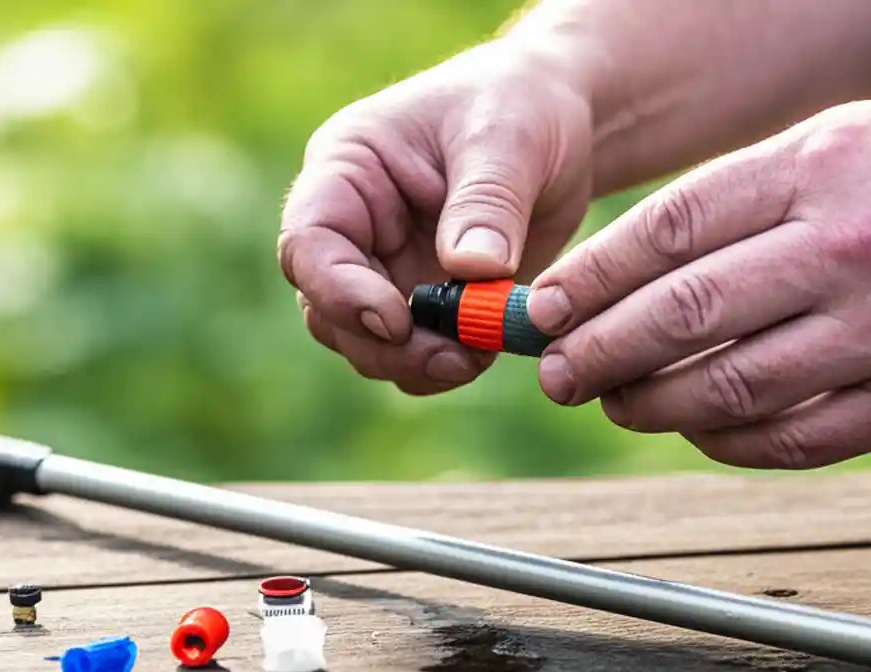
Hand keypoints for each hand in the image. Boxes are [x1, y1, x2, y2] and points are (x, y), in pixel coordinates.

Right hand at [278, 38, 593, 394]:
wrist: (560, 123)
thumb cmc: (521, 105)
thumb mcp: (508, 136)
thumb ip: (487, 202)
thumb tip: (474, 271)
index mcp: (346, 170)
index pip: (309, 242)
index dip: (340, 291)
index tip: (398, 321)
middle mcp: (352, 227)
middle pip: (327, 309)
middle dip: (384, 346)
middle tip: (454, 359)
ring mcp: (384, 270)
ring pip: (364, 342)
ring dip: (413, 364)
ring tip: (479, 355)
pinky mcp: (424, 302)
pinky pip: (413, 353)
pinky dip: (445, 366)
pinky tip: (489, 351)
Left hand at [528, 95, 870, 467]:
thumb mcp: (823, 147)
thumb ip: (724, 205)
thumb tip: (609, 277)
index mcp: (817, 171)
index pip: (669, 232)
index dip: (589, 279)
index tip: (543, 308)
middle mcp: (850, 251)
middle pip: (685, 315)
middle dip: (598, 352)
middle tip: (557, 372)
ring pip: (730, 390)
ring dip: (649, 406)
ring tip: (613, 400)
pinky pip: (793, 442)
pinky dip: (724, 443)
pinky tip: (691, 428)